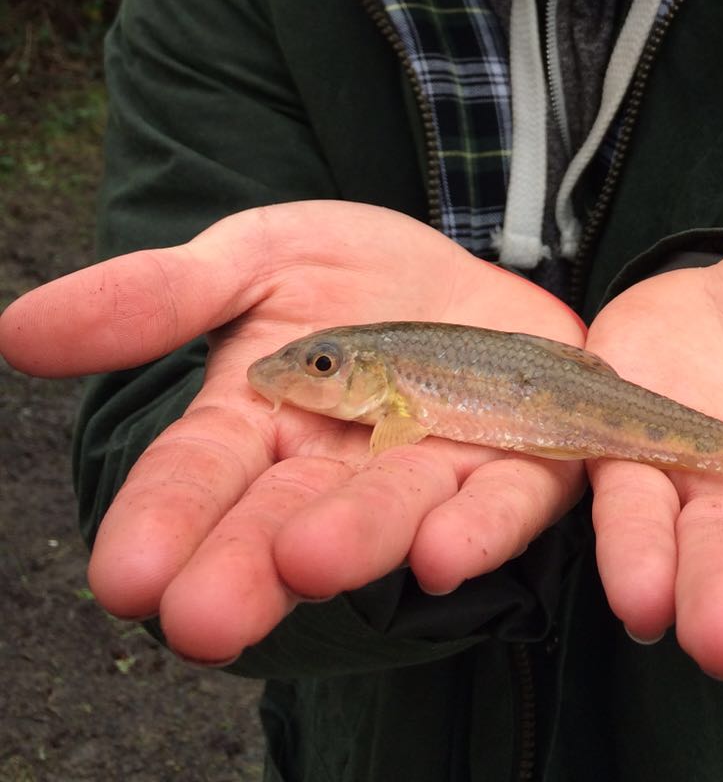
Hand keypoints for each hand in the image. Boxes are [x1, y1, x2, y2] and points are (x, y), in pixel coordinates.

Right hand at [0, 201, 584, 663]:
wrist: (462, 256)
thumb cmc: (344, 270)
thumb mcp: (252, 255)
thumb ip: (160, 296)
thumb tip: (17, 329)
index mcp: (256, 424)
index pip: (197, 478)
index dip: (161, 522)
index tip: (126, 574)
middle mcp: (334, 470)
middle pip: (283, 523)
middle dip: (244, 568)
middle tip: (203, 617)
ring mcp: (428, 471)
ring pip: (389, 516)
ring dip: (353, 542)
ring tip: (311, 562)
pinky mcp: (520, 463)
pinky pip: (504, 503)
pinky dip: (477, 529)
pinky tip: (444, 550)